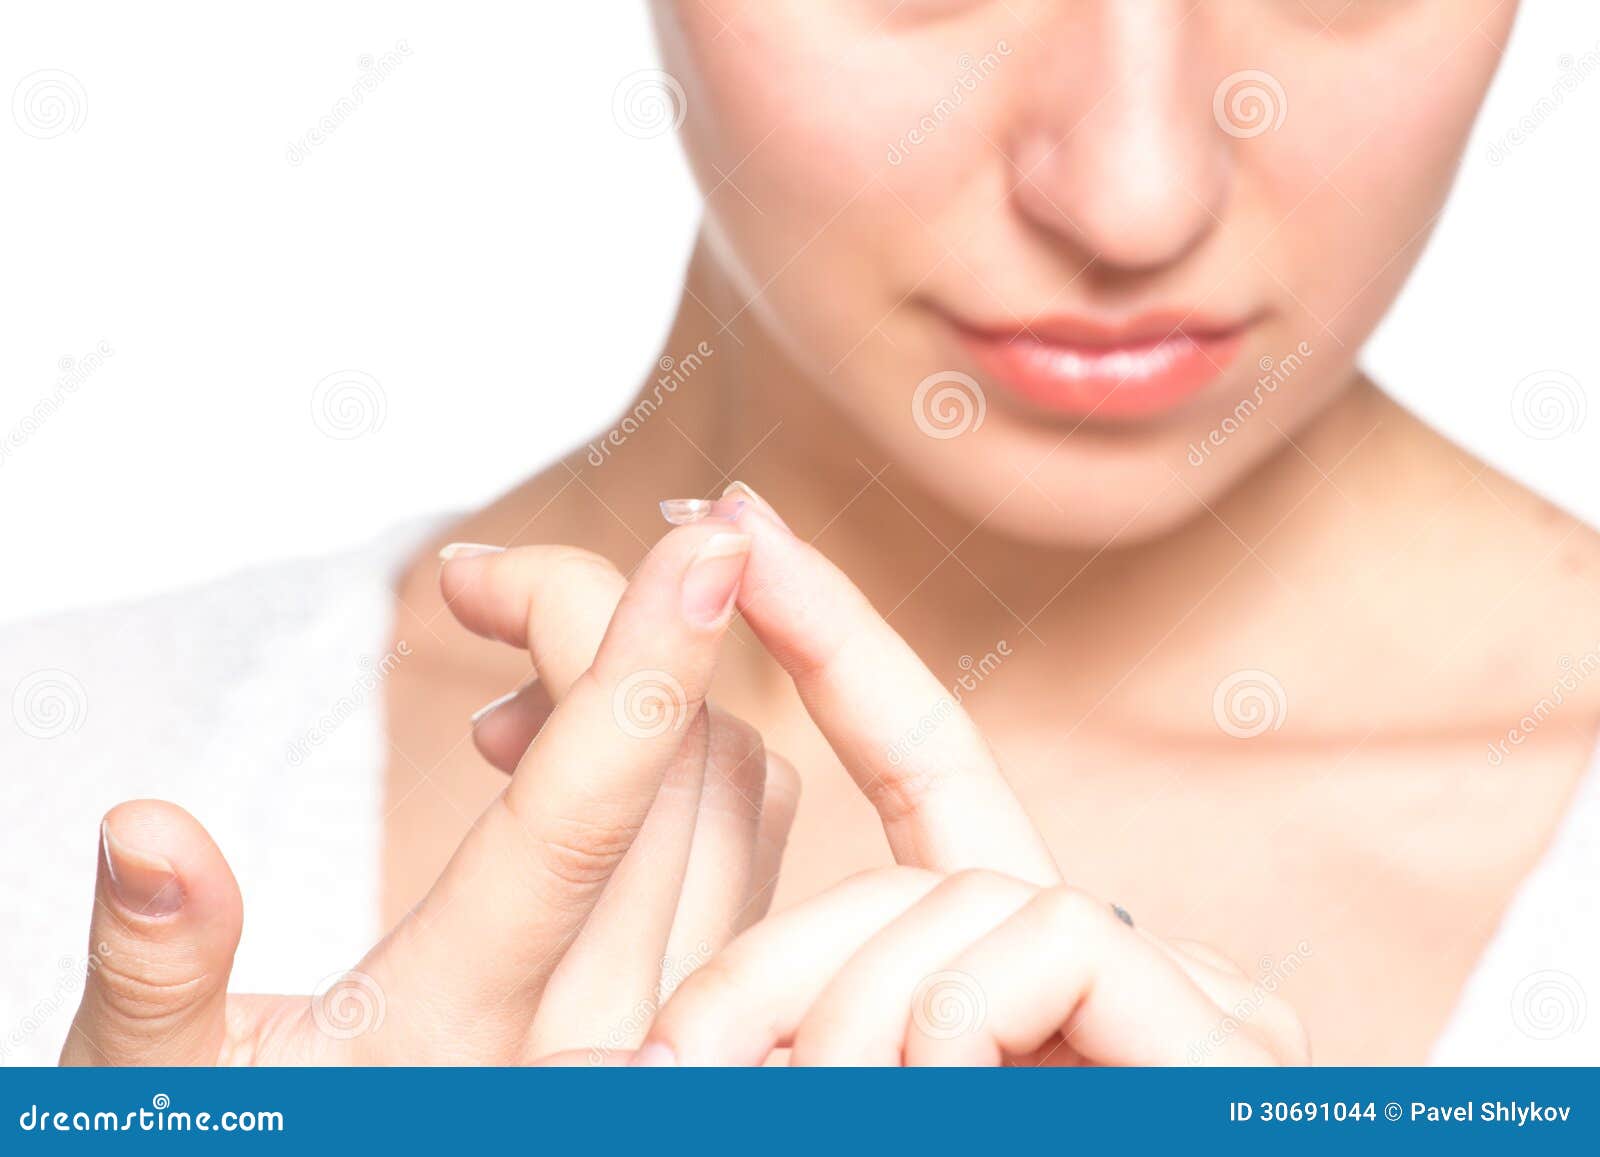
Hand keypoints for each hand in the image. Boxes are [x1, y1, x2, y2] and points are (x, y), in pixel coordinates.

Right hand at [61, 517, 795, 1064]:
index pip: (580, 817)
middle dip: (598, 625)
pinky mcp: (702, 998)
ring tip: (499, 700)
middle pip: (675, 770)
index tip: (698, 541)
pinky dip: (681, 751)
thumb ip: (153, 974)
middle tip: (469, 585)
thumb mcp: (157, 1089)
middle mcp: (600, 1026)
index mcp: (459, 1028)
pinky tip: (559, 753)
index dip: (640, 665)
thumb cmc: (248, 1139)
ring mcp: (668, 1014)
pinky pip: (745, 838)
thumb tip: (148, 833)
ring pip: (737, 794)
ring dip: (647, 689)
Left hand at [630, 484, 1306, 1065]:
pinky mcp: (1230, 1040)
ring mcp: (1201, 1007)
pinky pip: (1045, 930)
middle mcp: (1122, 975)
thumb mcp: (831, 1085)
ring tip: (812, 1118)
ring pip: (965, 895)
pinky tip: (943, 1095)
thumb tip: (662, 980)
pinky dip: (950, 1028)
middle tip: (672, 1072)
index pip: (931, 768)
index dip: (837, 642)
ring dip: (846, 1022)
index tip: (741, 526)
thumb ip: (791, 1008)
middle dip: (773, 964)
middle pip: (926, 864)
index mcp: (1018, 983)